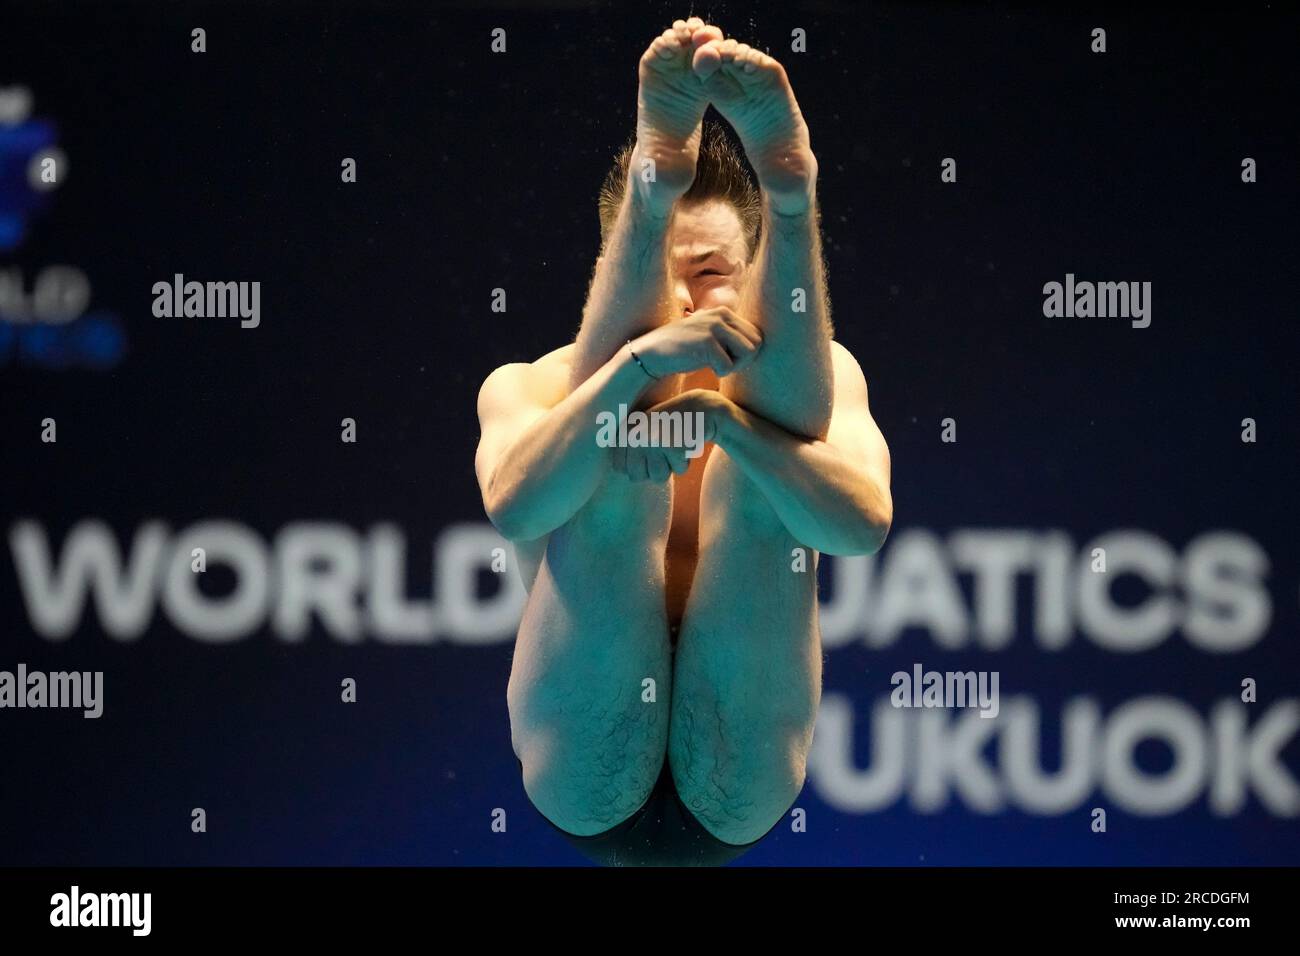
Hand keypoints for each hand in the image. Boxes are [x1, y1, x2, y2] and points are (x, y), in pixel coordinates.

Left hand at [612, 389, 732, 482]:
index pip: (619, 467)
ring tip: (672, 447)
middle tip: (660, 450)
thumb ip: (624, 447)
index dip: (634, 465)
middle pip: (636, 477)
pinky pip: (679, 470)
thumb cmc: (667, 423)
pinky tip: (685, 444)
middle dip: (650, 470)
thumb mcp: (640, 427)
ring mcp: (656, 442)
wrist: (698, 408)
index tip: (644, 450)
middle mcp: (637, 435)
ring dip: (668, 466)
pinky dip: (684, 462)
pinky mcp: (676, 448)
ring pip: (658, 477)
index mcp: (625, 431)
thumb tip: (617, 471)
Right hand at [629, 307, 762, 378]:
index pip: (755, 334)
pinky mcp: (707, 342)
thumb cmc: (683, 350)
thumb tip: (759, 343)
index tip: (728, 358)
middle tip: (724, 364)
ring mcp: (714, 327)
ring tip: (716, 365)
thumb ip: (730, 334)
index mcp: (724, 312)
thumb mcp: (709, 335)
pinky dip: (719, 373)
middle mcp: (721, 315)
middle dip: (744, 359)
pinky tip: (704, 367)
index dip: (746, 352)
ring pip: (749, 352)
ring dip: (735, 366)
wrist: (652, 353)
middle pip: (756, 343)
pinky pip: (729, 366)